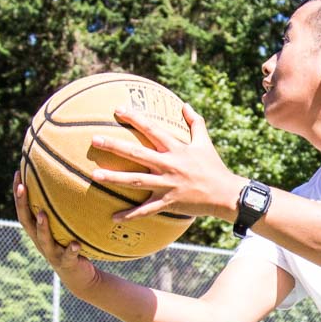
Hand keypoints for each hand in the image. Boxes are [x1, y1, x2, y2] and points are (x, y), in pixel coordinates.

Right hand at [12, 171, 100, 289]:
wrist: (80, 276)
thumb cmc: (71, 245)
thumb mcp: (65, 227)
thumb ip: (63, 209)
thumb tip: (68, 178)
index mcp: (38, 232)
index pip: (24, 210)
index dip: (18, 194)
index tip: (17, 173)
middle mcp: (40, 242)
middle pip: (27, 223)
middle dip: (23, 204)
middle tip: (22, 186)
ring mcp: (53, 253)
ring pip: (44, 240)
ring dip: (42, 227)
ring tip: (43, 214)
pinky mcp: (67, 263)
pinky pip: (68, 256)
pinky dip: (71, 250)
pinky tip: (75, 244)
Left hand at [88, 104, 243, 222]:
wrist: (225, 194)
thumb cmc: (214, 167)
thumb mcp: (205, 142)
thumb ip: (195, 122)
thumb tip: (185, 105)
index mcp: (176, 149)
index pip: (152, 129)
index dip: (135, 118)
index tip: (118, 110)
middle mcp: (169, 165)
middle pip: (137, 154)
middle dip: (115, 146)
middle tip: (95, 140)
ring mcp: (167, 185)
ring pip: (136, 181)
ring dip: (114, 178)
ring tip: (95, 175)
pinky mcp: (168, 202)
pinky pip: (146, 210)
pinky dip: (130, 215)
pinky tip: (113, 217)